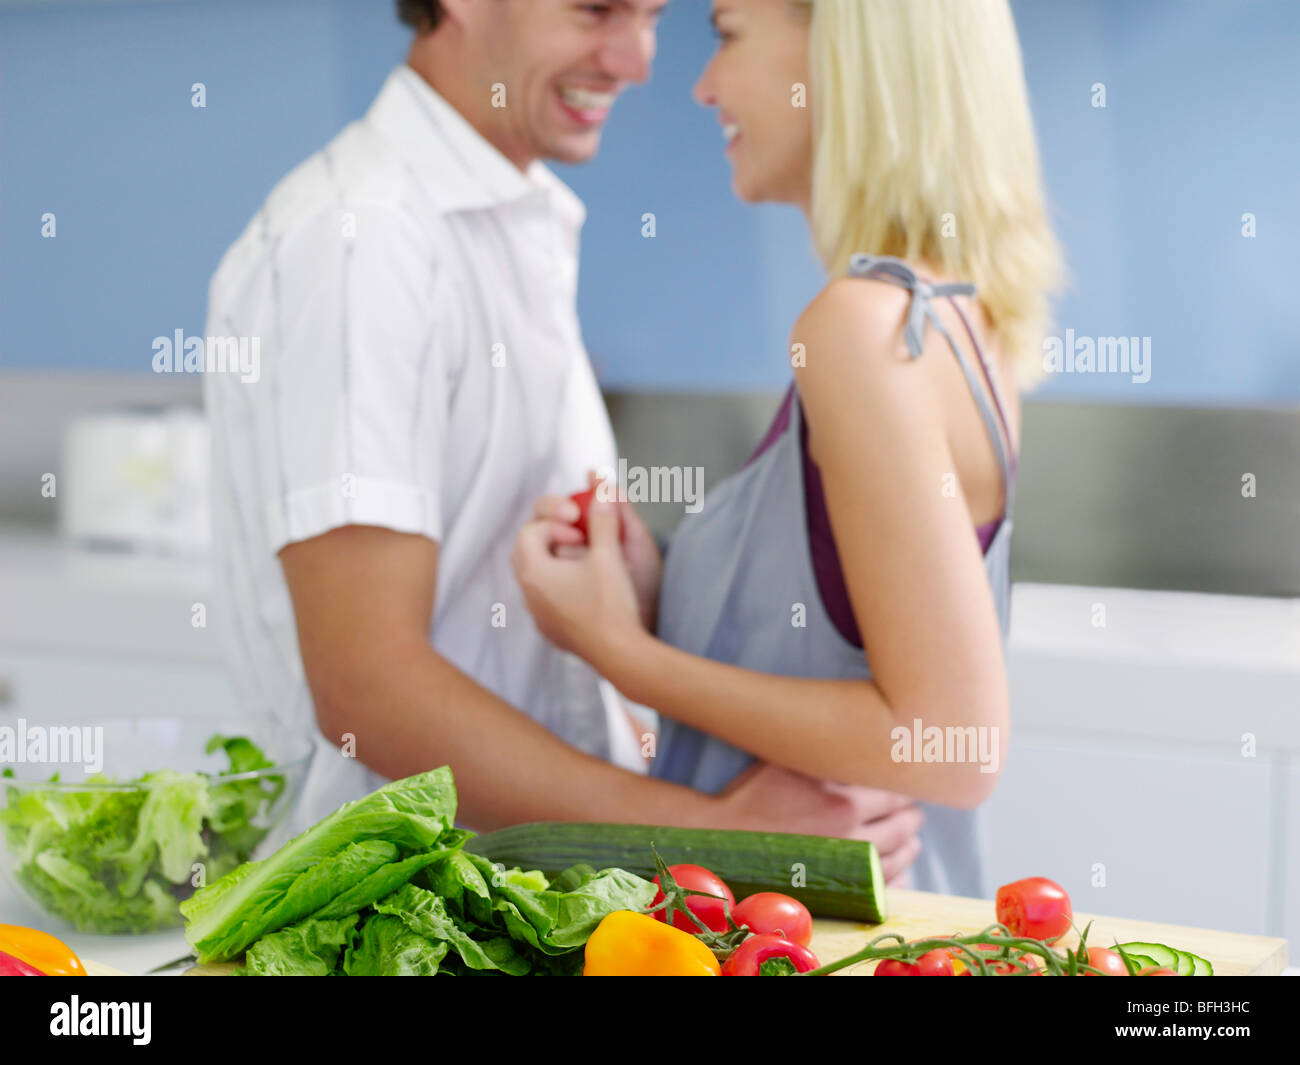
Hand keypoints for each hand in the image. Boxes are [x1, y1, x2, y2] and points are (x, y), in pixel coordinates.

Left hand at [528, 472, 662, 629]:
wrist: (620, 654)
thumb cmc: (610, 605)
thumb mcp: (608, 555)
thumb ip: (602, 520)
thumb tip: (602, 493)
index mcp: (534, 573)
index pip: (530, 532)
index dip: (555, 523)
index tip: (580, 530)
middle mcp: (529, 595)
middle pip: (525, 553)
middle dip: (550, 538)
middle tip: (578, 539)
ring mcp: (539, 616)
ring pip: (535, 578)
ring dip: (555, 562)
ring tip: (584, 562)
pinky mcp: (552, 631)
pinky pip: (547, 600)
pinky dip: (561, 585)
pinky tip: (587, 588)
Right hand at [713, 763, 923, 885]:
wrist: (721, 841)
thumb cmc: (751, 795)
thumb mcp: (788, 760)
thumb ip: (827, 751)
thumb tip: (860, 735)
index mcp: (843, 799)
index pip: (895, 791)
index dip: (905, 784)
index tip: (907, 780)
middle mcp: (852, 835)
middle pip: (903, 824)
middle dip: (911, 815)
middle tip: (914, 810)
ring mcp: (846, 868)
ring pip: (898, 858)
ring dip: (910, 845)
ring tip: (912, 839)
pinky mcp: (838, 890)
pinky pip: (883, 888)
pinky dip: (897, 879)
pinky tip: (899, 872)